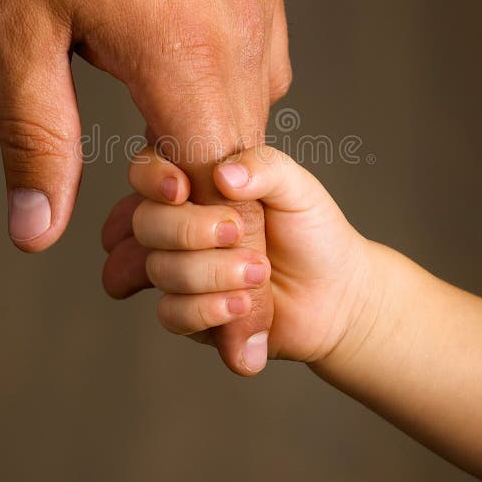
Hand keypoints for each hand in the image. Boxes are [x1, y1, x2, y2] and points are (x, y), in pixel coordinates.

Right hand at [102, 146, 369, 369]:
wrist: (337, 296)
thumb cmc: (313, 233)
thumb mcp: (297, 188)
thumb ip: (264, 167)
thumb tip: (223, 175)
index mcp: (197, 184)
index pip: (146, 172)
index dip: (151, 179)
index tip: (182, 190)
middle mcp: (179, 226)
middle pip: (145, 222)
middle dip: (189, 229)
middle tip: (238, 231)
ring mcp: (180, 271)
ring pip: (158, 268)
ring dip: (210, 272)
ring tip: (259, 273)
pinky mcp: (189, 314)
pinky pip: (170, 313)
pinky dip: (207, 309)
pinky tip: (243, 303)